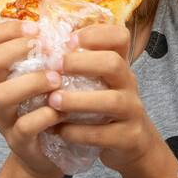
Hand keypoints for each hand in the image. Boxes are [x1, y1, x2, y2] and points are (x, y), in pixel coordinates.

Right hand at [0, 19, 64, 177]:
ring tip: (57, 80)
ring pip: (1, 94)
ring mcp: (5, 117)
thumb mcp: (48, 76)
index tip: (35, 27)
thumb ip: (52, 53)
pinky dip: (43, 116)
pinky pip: (23, 126)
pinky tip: (60, 111)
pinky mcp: (18, 141)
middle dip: (17, 50)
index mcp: (3, 71)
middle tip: (48, 50)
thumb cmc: (53, 105)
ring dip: (31, 82)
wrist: (53, 153)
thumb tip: (74, 21)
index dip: (6, 29)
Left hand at [49, 23, 162, 176]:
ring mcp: (132, 112)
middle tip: (54, 66)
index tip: (69, 40)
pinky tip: (59, 130)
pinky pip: (104, 134)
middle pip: (114, 64)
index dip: (95, 34)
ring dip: (78, 100)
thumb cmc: (105, 108)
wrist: (133, 143)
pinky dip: (79, 132)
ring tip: (53, 101)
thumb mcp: (100, 82)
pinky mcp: (128, 138)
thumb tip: (43, 42)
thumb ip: (80, 65)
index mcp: (120, 66)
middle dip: (81, 63)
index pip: (120, 37)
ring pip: (112, 101)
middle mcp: (129, 85)